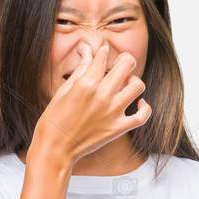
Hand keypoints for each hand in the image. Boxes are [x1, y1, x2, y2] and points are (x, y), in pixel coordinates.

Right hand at [31, 39, 150, 166]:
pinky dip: (145, 107)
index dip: (103, 52)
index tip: (102, 53)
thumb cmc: (54, 119)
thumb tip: (87, 49)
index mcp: (86, 84)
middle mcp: (102, 96)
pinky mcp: (119, 128)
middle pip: (127, 64)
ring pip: (138, 86)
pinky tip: (139, 103)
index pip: (103, 56)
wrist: (55, 148)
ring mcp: (113, 112)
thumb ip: (80, 69)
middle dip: (124, 60)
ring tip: (126, 84)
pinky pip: (143, 115)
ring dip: (134, 81)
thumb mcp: (63, 90)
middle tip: (120, 64)